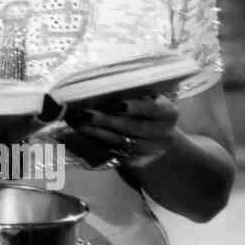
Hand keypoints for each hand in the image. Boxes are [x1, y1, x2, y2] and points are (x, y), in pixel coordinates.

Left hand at [59, 95, 180, 168]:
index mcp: (168, 113)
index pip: (152, 109)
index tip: (115, 103)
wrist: (157, 137)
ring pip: (120, 142)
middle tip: (84, 113)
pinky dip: (95, 141)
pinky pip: (113, 152)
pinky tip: (81, 132)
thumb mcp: (147, 98)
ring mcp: (149, 150)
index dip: (133, 106)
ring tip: (77, 121)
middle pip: (133, 127)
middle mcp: (162, 134)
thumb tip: (103, 83)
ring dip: (95, 132)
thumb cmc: (145, 108)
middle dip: (106, 120)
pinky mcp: (135, 161)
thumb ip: (132, 92)